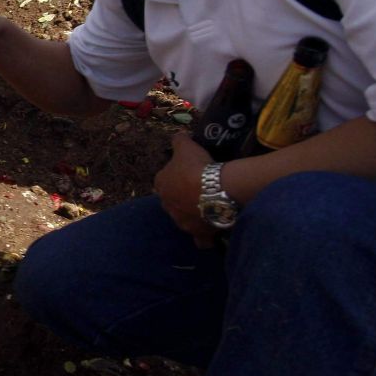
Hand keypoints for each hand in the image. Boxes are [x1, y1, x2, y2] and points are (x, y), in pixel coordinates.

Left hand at [154, 132, 218, 248]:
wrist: (215, 189)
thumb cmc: (196, 166)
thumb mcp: (186, 146)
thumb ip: (179, 141)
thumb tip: (178, 135)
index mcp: (161, 185)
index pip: (163, 181)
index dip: (174, 176)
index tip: (188, 172)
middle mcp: (167, 206)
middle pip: (173, 201)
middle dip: (182, 197)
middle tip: (199, 189)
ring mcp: (181, 222)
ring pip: (184, 219)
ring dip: (193, 214)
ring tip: (209, 206)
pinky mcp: (197, 233)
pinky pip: (200, 239)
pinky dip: (204, 237)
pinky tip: (212, 230)